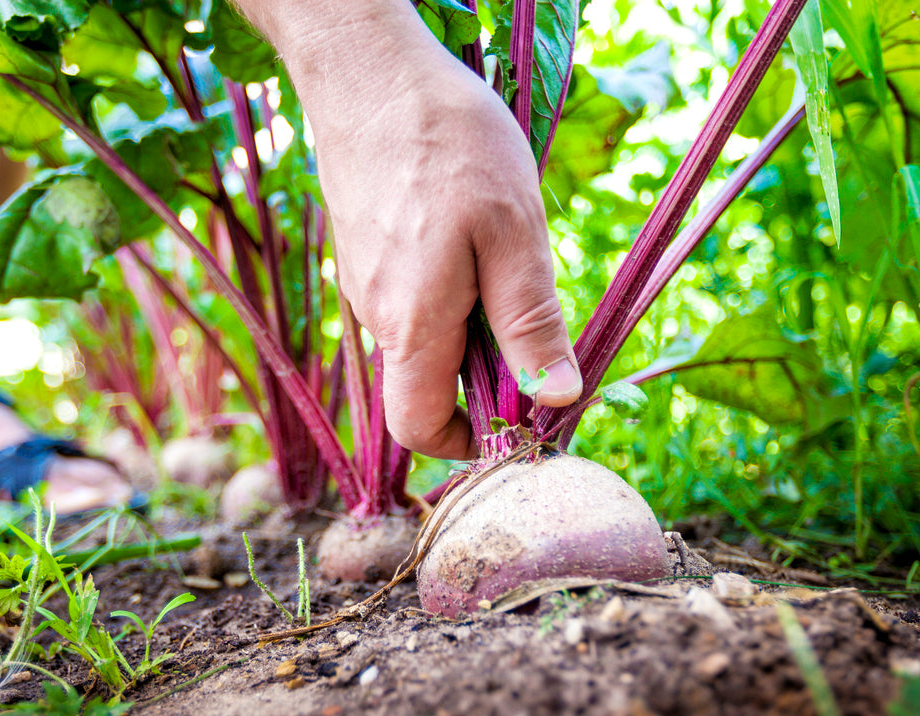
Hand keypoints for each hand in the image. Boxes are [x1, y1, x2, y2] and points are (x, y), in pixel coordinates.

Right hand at [236, 1, 581, 459]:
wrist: (369, 73)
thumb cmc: (448, 144)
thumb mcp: (513, 234)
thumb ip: (529, 323)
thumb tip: (555, 398)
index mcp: (412, 327)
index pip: (422, 428)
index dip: (471, 439)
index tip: (520, 410)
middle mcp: (377, 319)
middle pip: (427, 386)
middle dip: (485, 375)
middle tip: (532, 319)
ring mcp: (364, 287)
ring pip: (423, 341)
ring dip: (472, 326)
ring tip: (503, 257)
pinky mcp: (364, 256)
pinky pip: (411, 303)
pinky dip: (449, 293)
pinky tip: (469, 235)